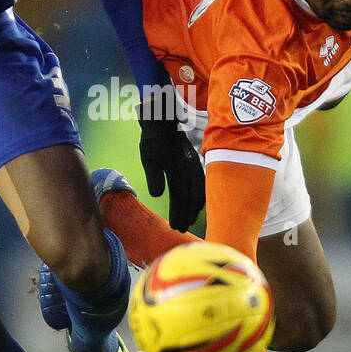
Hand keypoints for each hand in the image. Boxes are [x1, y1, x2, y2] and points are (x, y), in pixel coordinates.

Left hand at [139, 106, 204, 230]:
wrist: (164, 122)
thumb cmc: (153, 141)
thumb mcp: (148, 158)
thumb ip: (154, 176)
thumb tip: (156, 195)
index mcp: (177, 169)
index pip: (179, 197)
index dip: (178, 213)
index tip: (175, 227)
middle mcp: (189, 169)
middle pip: (190, 198)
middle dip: (187, 215)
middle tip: (181, 229)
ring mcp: (195, 166)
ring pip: (198, 192)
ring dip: (194, 208)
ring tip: (189, 220)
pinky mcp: (196, 163)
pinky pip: (202, 183)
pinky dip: (201, 196)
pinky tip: (198, 204)